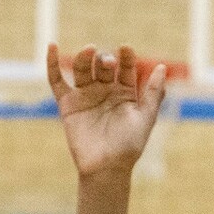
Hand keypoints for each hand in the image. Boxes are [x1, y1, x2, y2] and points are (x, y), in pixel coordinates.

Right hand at [47, 44, 168, 179]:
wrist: (106, 168)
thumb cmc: (128, 146)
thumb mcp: (145, 118)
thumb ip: (153, 94)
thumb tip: (161, 67)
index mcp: (124, 92)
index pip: (125, 67)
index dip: (126, 57)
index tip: (126, 49)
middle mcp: (104, 90)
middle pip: (102, 66)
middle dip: (105, 60)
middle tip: (108, 63)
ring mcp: (85, 95)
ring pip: (82, 69)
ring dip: (84, 57)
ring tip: (89, 50)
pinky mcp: (68, 104)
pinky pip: (57, 81)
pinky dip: (52, 64)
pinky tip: (52, 46)